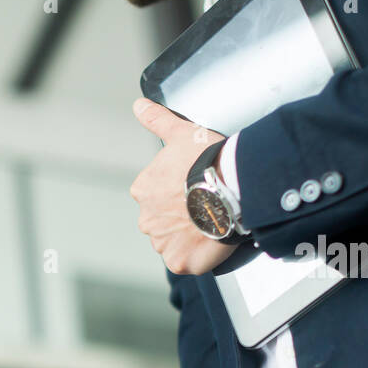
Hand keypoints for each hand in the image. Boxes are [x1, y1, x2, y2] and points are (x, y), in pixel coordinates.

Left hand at [130, 98, 235, 275]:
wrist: (230, 187)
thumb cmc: (207, 159)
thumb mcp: (181, 133)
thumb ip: (157, 120)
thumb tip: (138, 106)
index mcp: (143, 190)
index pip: (156, 196)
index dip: (178, 193)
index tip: (195, 189)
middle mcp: (146, 219)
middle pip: (163, 221)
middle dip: (182, 216)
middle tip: (206, 206)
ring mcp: (161, 243)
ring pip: (175, 242)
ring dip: (190, 236)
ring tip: (212, 222)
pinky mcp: (178, 262)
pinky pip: (186, 261)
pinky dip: (198, 256)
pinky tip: (211, 241)